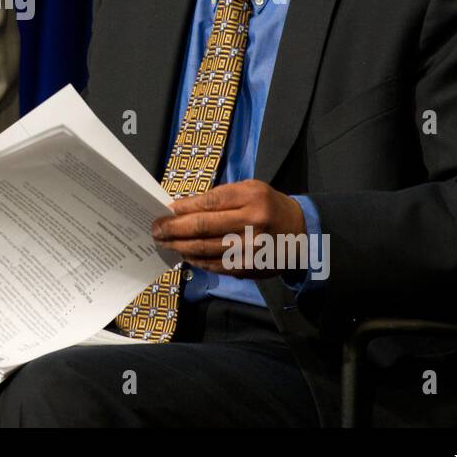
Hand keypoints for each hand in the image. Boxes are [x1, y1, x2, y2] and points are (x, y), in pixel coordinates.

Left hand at [152, 179, 306, 277]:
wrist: (300, 232)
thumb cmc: (268, 206)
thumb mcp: (250, 189)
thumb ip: (219, 197)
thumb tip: (182, 208)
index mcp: (251, 197)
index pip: (208, 202)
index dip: (182, 208)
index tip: (164, 211)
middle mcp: (252, 222)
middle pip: (203, 226)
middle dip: (173, 228)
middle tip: (155, 230)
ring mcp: (251, 248)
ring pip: (206, 248)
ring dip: (180, 246)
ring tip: (164, 243)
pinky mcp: (250, 267)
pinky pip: (216, 265)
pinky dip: (197, 260)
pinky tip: (185, 254)